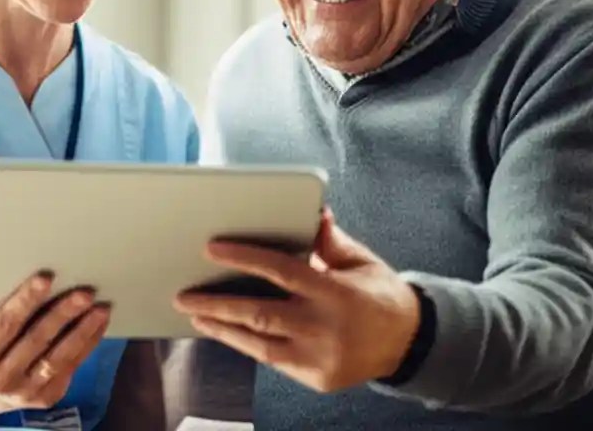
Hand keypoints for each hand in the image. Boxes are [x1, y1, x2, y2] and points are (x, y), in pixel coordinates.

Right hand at [0, 273, 110, 411]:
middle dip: (63, 314)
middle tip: (84, 293)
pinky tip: (99, 325)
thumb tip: (47, 281)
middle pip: (36, 340)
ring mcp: (24, 392)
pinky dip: (88, 343)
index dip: (25, 300)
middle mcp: (0, 379)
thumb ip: (6, 316)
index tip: (46, 277)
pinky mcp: (45, 398)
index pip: (5, 324)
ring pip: (58, 358)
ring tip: (101, 309)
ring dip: (83, 331)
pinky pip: (71, 367)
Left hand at [173, 208, 421, 392]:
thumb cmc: (379, 294)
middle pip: (260, 313)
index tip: (211, 248)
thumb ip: (331, 241)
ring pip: (259, 343)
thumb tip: (313, 213)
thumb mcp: (361, 261)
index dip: (244, 258)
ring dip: (223, 328)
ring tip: (195, 315)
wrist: (408, 343)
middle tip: (184, 294)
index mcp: (336, 292)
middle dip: (217, 303)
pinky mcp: (317, 378)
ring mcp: (320, 357)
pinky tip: (225, 331)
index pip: (281, 270)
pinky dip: (246, 344)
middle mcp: (325, 327)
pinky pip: (272, 360)